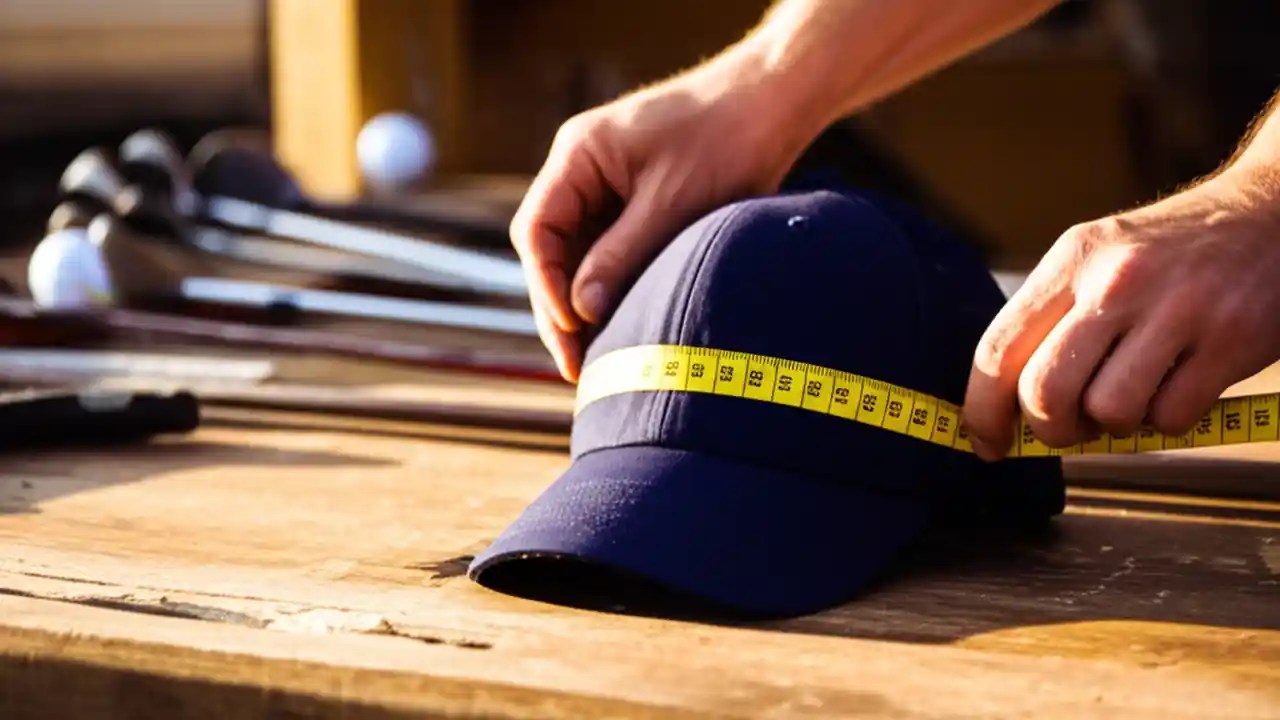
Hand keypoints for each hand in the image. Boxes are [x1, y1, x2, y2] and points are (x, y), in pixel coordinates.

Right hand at [509, 48, 820, 381]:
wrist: (772, 103)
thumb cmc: (725, 140)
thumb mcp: (672, 204)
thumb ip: (622, 256)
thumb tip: (580, 312)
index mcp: (577, 155)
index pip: (538, 230)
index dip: (546, 285)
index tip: (570, 329)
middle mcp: (580, 170)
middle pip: (550, 249)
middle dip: (560, 308)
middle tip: (574, 366)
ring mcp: (604, 187)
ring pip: (577, 256)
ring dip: (583, 304)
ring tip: (594, 361)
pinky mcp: (632, 203)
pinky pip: (607, 251)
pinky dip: (610, 288)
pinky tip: (619, 328)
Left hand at [963, 168, 1279, 459]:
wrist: (1272, 214)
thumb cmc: (1169, 254)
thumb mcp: (1098, 260)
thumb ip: (1051, 324)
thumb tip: (1006, 411)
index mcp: (1072, 260)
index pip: (998, 351)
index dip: (982, 412)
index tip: (986, 444)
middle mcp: (1116, 282)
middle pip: (1044, 393)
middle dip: (1050, 429)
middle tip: (1069, 427)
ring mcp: (1176, 311)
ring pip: (1108, 412)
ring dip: (1116, 424)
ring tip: (1135, 391)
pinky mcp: (1229, 342)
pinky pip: (1171, 419)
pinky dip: (1168, 420)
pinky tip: (1178, 384)